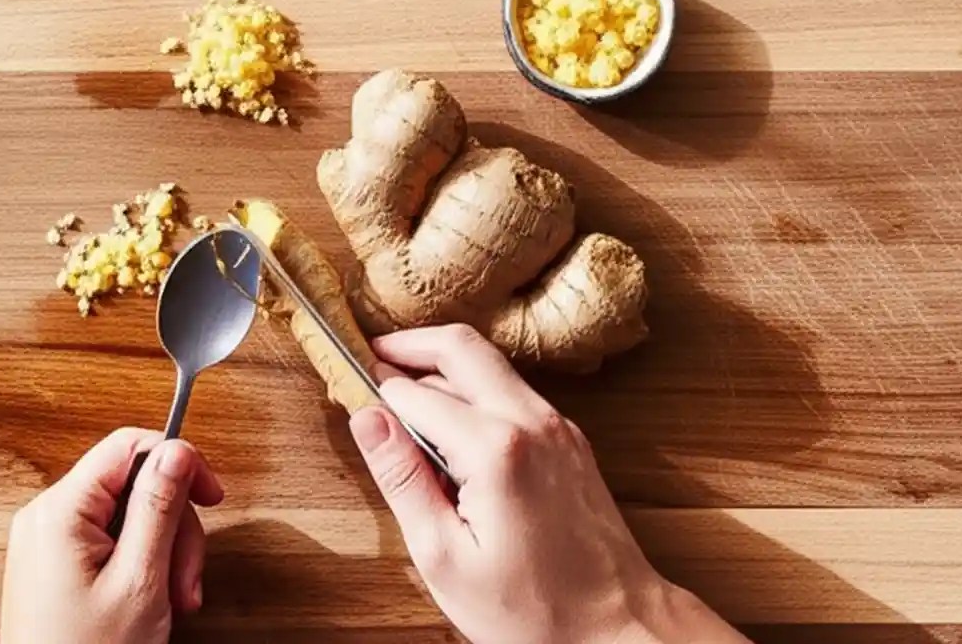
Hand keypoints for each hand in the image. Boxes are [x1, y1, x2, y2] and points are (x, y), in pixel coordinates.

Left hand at [0, 428, 223, 643]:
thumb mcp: (140, 579)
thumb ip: (159, 507)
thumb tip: (177, 450)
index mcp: (60, 512)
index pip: (128, 446)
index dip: (179, 462)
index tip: (213, 495)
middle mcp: (48, 517)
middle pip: (135, 485)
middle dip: (174, 528)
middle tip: (188, 579)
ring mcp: (50, 542)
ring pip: (131, 516)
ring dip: (165, 553)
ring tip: (174, 603)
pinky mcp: (58, 565)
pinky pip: (113, 542)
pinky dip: (144, 566)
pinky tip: (155, 602)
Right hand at [349, 324, 747, 643]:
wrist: (616, 628)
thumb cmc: (530, 610)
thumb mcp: (443, 556)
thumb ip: (402, 478)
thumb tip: (365, 417)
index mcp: (496, 448)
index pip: (414, 393)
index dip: (374, 388)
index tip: (346, 390)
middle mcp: (532, 421)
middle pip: (461, 347)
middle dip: (409, 346)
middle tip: (370, 360)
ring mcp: (557, 425)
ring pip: (489, 364)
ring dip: (442, 366)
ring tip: (401, 394)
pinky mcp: (568, 438)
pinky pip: (513, 390)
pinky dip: (474, 389)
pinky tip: (449, 424)